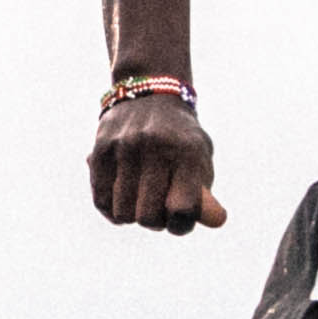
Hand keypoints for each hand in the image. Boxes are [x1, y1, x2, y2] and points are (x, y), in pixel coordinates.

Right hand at [91, 96, 223, 233]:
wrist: (150, 94)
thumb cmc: (180, 138)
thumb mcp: (200, 158)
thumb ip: (205, 192)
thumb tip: (217, 221)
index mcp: (187, 151)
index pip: (182, 208)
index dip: (181, 224)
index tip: (180, 221)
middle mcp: (155, 147)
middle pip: (148, 216)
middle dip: (155, 222)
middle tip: (159, 211)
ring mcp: (124, 148)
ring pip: (123, 213)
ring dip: (132, 217)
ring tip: (139, 203)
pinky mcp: (100, 151)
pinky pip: (101, 201)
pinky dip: (112, 209)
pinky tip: (121, 202)